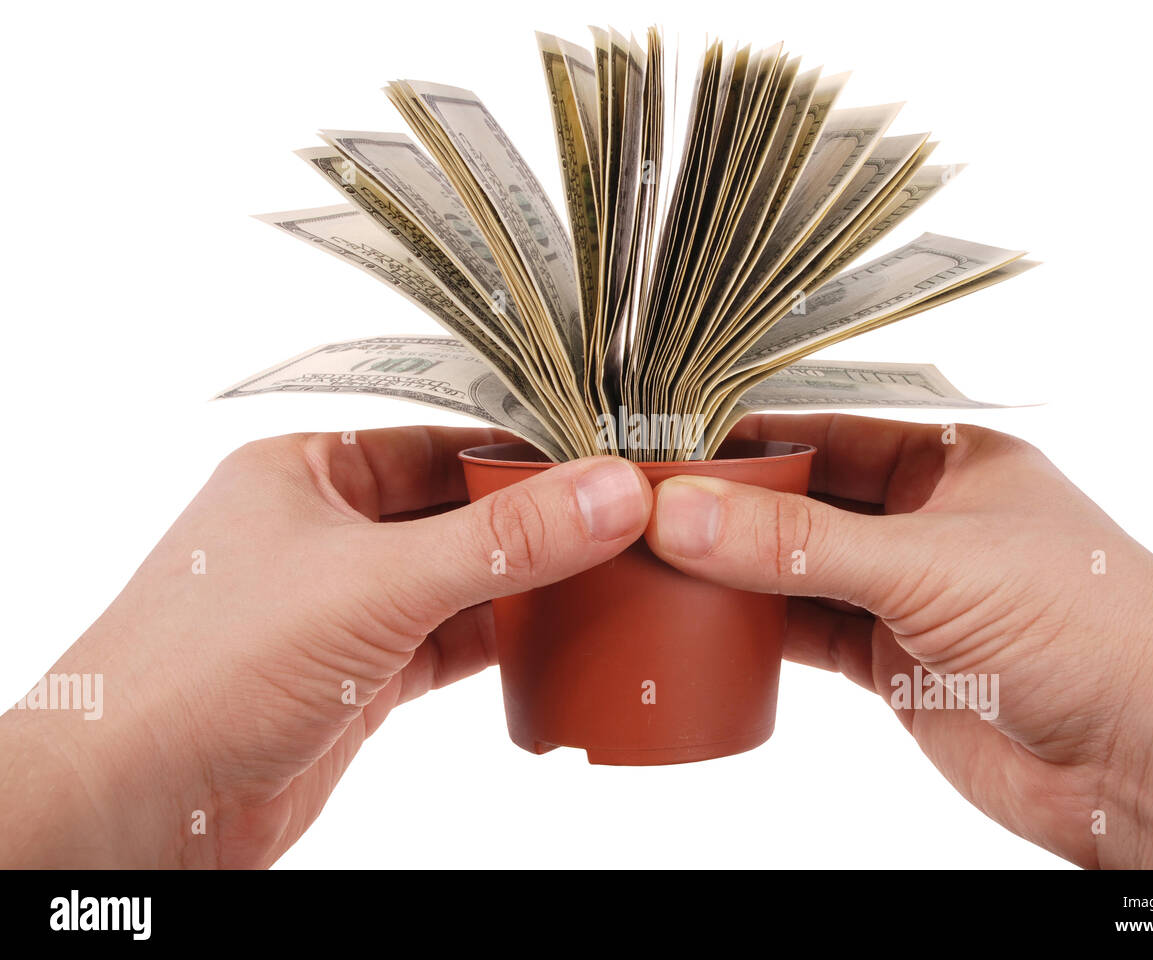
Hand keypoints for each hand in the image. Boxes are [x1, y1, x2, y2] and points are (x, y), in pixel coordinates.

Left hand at [0, 426, 650, 866]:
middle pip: (454, 511)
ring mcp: (342, 608)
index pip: (436, 440)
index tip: (605, 458)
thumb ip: (503, 541)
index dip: (522, 449)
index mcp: (306, 472)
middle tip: (626, 518)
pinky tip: (557, 638)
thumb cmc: (209, 666)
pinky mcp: (359, 677)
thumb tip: (612, 492)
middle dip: (535, 520)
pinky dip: (502, 642)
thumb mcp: (377, 583)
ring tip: (612, 573)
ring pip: (458, 581)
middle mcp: (324, 532)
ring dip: (525, 586)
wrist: (137, 805)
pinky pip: (449, 644)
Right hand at [646, 413, 1152, 867]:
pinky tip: (709, 623)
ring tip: (659, 563)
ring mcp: (909, 596)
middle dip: (733, 508)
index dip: (752, 440)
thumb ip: (798, 543)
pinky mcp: (895, 665)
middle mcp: (928, 524)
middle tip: (651, 510)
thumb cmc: (1086, 624)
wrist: (1142, 756)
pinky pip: (809, 635)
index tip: (675, 450)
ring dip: (736, 572)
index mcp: (953, 463)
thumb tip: (687, 515)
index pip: (830, 432)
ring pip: (799, 572)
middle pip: (805, 502)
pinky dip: (759, 630)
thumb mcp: (926, 562)